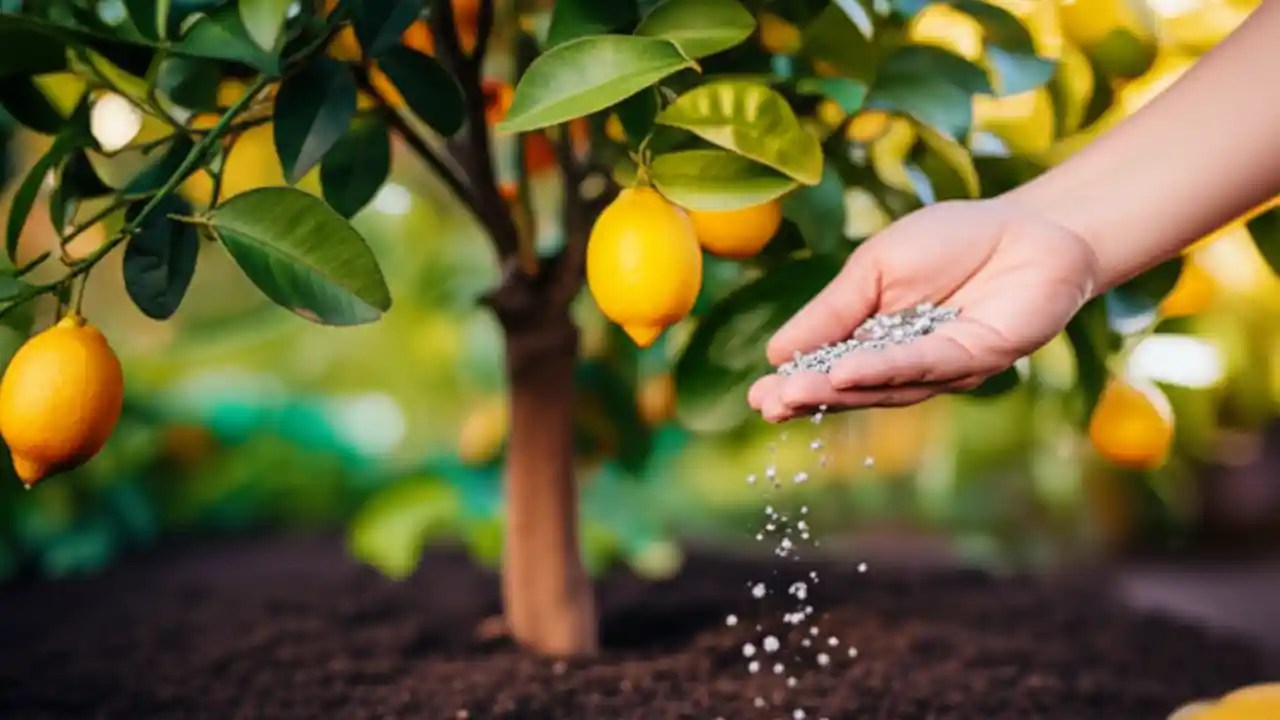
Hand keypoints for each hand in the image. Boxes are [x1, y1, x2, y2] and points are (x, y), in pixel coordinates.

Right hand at [748, 198, 1099, 421]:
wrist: (1031, 225)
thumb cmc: (954, 241)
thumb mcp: (876, 268)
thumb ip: (834, 310)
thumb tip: (778, 352)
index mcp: (876, 341)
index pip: (829, 368)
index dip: (796, 384)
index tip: (757, 397)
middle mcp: (908, 363)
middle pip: (853, 387)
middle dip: (810, 396)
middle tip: (769, 406)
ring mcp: (943, 367)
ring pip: (885, 384)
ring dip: (838, 389)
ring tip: (794, 393)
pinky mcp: (979, 358)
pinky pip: (926, 364)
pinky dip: (884, 369)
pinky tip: (848, 371)